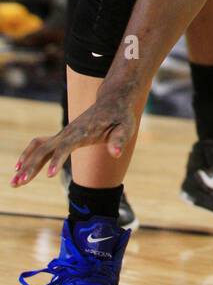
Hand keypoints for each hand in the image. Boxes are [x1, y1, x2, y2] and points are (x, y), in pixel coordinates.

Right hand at [12, 88, 136, 186]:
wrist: (111, 101)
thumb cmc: (120, 116)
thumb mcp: (126, 127)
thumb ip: (120, 140)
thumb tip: (117, 153)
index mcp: (82, 132)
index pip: (66, 146)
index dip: (57, 159)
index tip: (49, 175)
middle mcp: (68, 132)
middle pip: (45, 149)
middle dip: (31, 166)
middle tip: (18, 183)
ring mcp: (63, 134)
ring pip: (39, 148)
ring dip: (26, 164)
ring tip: (14, 182)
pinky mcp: (62, 137)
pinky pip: (40, 145)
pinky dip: (29, 155)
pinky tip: (20, 168)